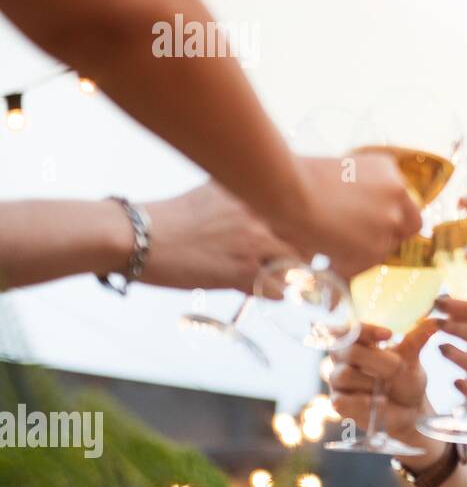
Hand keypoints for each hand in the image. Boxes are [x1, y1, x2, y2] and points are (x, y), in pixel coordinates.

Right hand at [139, 181, 299, 291]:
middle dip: (303, 254)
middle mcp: (260, 213)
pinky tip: (254, 288)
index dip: (304, 230)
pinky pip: (278, 291)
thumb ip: (245, 200)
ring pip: (299, 266)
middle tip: (286, 263)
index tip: (297, 240)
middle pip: (309, 239)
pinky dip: (271, 294)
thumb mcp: (214, 193)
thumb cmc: (172, 217)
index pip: (302, 211)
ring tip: (270, 277)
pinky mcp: (241, 271)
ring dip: (287, 276)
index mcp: (254, 191)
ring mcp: (253, 242)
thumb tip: (264, 203)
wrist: (137, 236)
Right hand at [281, 154, 422, 278]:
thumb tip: (351, 216)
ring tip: (329, 250)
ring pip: (384, 248)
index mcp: (387, 169)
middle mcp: (397, 191)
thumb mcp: (337, 173)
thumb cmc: (296, 178)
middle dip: (387, 237)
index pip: (402, 200)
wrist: (287, 189)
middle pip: (408, 225)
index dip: (389, 216)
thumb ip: (356, 192)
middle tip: (359, 244)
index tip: (371, 226)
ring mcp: (390, 218)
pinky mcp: (377, 244)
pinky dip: (346, 266)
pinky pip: (364, 264)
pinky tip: (326, 259)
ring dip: (360, 253)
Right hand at [326, 319, 444, 469]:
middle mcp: (343, 359)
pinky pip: (341, 400)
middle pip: (344, 350)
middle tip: (397, 367)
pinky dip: (363, 401)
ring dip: (370, 381)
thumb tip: (434, 321)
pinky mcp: (339, 404)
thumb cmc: (407, 379)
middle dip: (375, 358)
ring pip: (343, 375)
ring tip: (388, 386)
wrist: (410, 411)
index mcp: (358, 342)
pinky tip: (381, 401)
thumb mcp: (412, 358)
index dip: (365, 329)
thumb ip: (417, 339)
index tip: (389, 334)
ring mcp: (339, 382)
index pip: (349, 328)